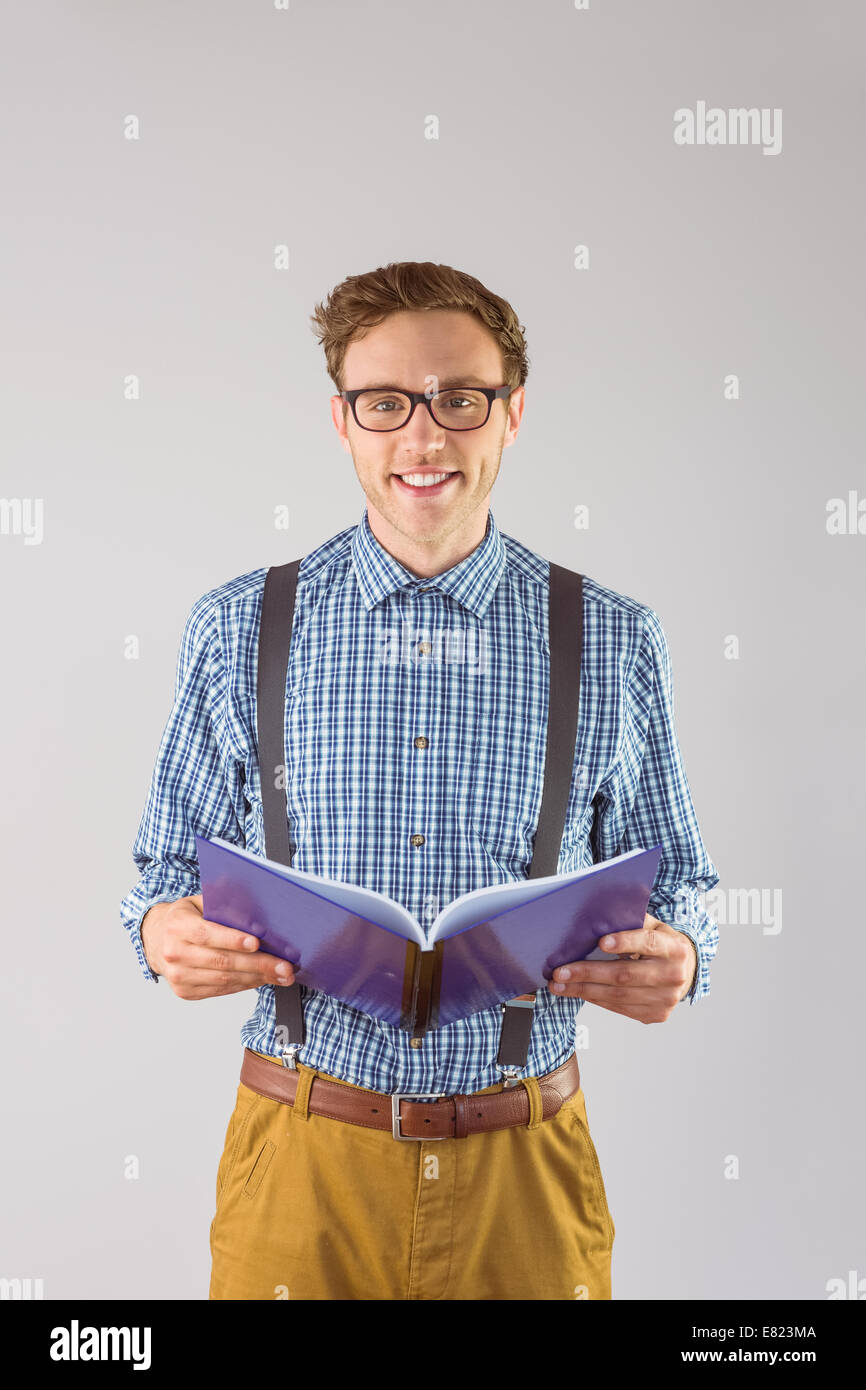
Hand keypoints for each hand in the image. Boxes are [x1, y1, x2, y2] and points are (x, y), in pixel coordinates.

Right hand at [140, 893, 295, 999]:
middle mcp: (174, 953)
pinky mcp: (185, 991)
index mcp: (177, 926)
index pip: (207, 934)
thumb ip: (222, 900)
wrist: (157, 939)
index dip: (232, 940)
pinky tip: (262, 979)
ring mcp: (179, 975)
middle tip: (284, 967)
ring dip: (256, 978)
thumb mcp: (199, 901)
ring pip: (224, 979)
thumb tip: (253, 904)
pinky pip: (221, 990)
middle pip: (221, 961)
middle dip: (257, 964)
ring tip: (280, 975)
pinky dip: (245, 985)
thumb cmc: (186, 918)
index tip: (256, 943)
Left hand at [547, 913, 696, 1022]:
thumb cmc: (663, 945)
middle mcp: (673, 975)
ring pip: (618, 995)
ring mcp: (665, 999)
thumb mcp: (655, 926)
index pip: (648, 943)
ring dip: (584, 990)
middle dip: (588, 973)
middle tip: (561, 972)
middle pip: (625, 975)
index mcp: (674, 948)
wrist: (686, 972)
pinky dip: (595, 999)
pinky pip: (619, 1007)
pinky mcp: (655, 1014)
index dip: (625, 942)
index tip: (601, 942)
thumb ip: (633, 920)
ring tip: (560, 985)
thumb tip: (599, 916)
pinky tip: (579, 992)